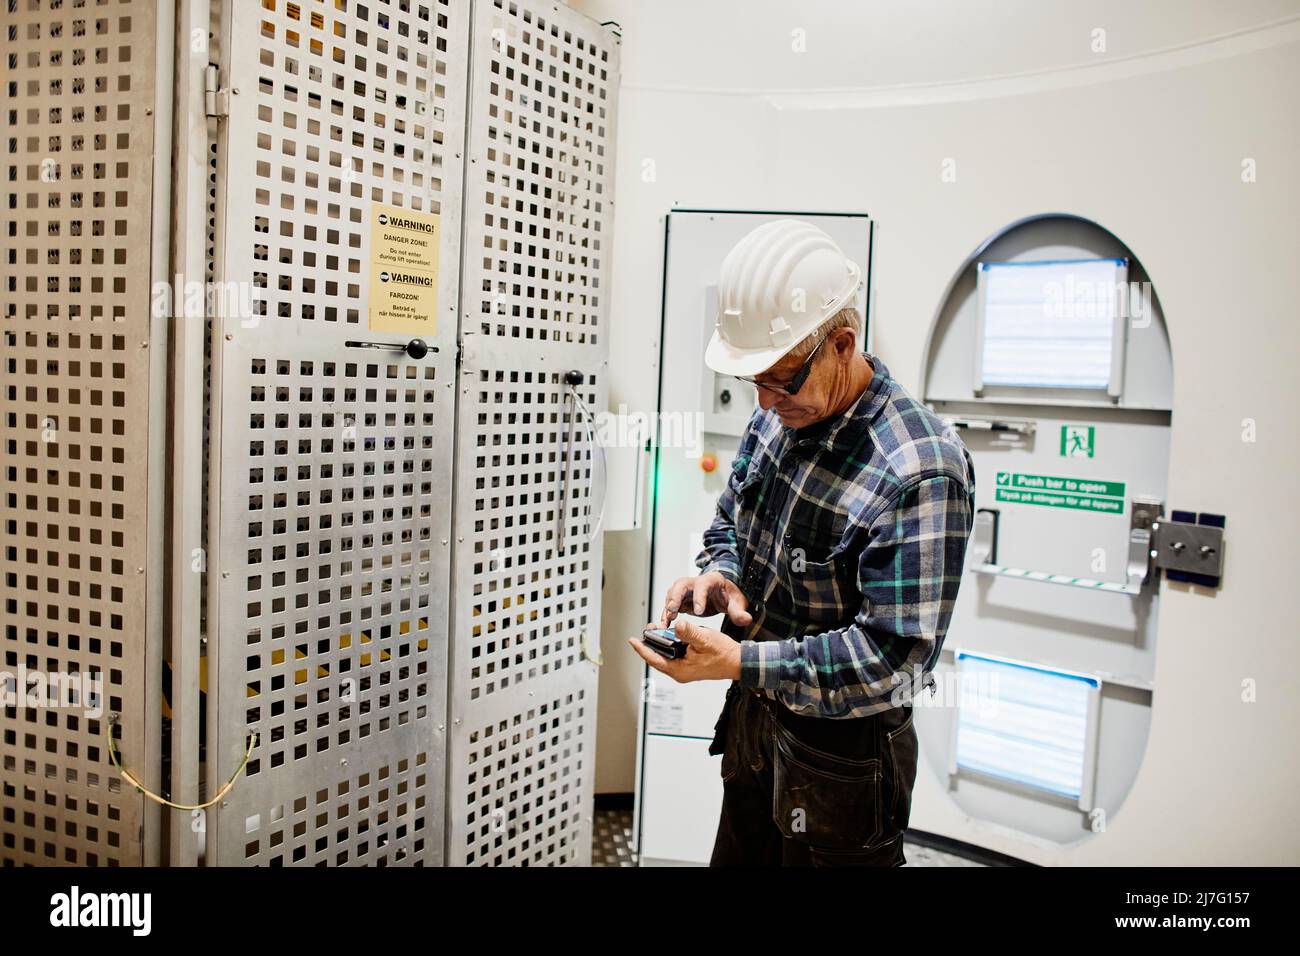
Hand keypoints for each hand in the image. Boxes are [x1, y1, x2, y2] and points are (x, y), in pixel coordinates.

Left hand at [627, 619, 741, 682]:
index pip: (654, 659)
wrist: (738, 662)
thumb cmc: (724, 654)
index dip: (642, 649)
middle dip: (651, 643)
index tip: (632, 640)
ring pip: (665, 655)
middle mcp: (679, 672)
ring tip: (657, 629)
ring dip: (661, 643)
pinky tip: (671, 634)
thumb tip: (676, 626)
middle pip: (657, 657)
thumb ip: (688, 633)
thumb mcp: (705, 640)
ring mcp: (684, 669)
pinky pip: (674, 655)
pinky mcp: (689, 665)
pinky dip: (670, 644)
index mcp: (679, 670)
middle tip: (649, 628)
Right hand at [660, 571, 752, 628]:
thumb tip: (746, 619)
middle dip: (675, 596)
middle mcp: (695, 582)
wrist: (723, 595)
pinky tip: (664, 624)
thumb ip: (739, 611)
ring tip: (666, 620)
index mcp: (711, 580)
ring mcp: (686, 590)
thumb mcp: (737, 603)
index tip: (698, 611)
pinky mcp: (680, 599)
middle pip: (681, 584)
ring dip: (667, 606)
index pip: (703, 585)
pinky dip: (665, 613)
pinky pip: (670, 604)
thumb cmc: (730, 596)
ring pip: (672, 593)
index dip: (699, 597)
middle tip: (673, 610)